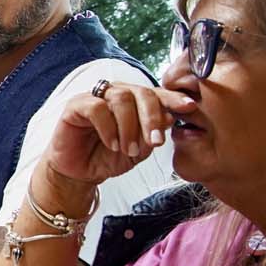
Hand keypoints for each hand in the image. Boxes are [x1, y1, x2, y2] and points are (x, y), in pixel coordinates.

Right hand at [44, 81, 189, 187]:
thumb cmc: (109, 158)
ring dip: (129, 127)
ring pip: (121, 98)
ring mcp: (95, 97)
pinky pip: (97, 108)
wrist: (82, 174)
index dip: (173, 99)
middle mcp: (116, 94)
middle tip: (155, 141)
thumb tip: (171, 118)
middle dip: (152, 118)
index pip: (157, 94)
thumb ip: (154, 133)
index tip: (189, 107)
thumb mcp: (140, 149)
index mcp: (134, 101)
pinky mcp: (76, 105)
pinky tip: (112, 144)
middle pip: (141, 92)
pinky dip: (109, 128)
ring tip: (128, 149)